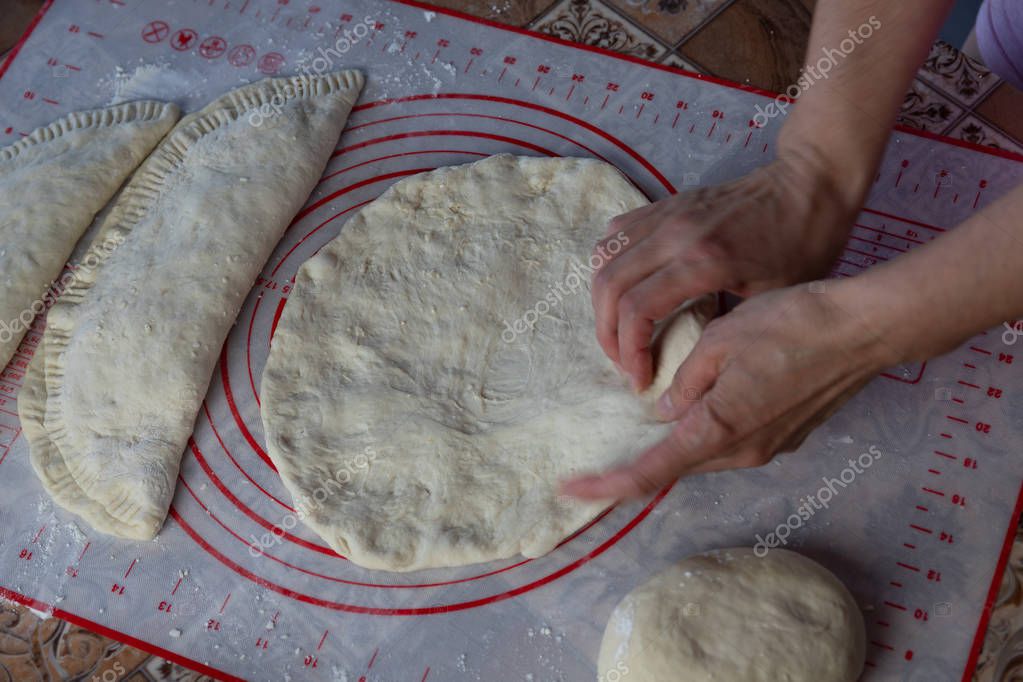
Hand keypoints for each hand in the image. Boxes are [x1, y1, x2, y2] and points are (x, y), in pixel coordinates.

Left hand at [563, 283, 894, 499]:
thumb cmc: (793, 325)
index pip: (651, 472)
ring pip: (703, 451)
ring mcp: (769, 447)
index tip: (572, 487)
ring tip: (645, 413)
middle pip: (676, 465)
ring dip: (673, 440)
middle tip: (602, 447)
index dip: (607, 485)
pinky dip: (704, 427)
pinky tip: (697, 399)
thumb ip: (686, 380)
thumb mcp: (720, 341)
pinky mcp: (786, 436)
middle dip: (638, 459)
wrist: (865, 329)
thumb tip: (668, 408)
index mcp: (719, 429)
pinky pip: (730, 439)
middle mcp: (744, 451)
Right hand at [592, 154, 858, 390]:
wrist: (810, 182)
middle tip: (623, 363)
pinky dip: (609, 267)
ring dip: (602, 301)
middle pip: (609, 286)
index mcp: (704, 260)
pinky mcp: (666, 204)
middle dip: (607, 334)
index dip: (629, 352)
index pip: (637, 309)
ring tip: (618, 331)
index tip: (641, 379)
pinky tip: (623, 289)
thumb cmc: (804, 243)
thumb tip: (689, 360)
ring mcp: (666, 213)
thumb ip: (726, 327)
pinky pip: (615, 234)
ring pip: (603, 258)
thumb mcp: (773, 300)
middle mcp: (674, 233)